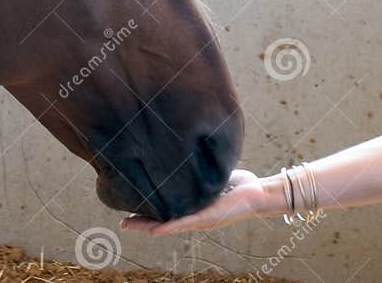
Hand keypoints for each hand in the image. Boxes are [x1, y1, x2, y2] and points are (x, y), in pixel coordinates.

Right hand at [120, 169, 267, 235]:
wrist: (260, 194)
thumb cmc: (241, 185)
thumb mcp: (214, 174)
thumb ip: (200, 168)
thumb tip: (188, 151)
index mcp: (193, 208)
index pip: (165, 210)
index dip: (146, 210)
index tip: (128, 207)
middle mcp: (193, 218)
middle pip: (161, 221)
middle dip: (141, 222)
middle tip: (121, 223)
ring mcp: (199, 220)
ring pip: (167, 225)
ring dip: (147, 226)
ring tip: (129, 226)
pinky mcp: (207, 219)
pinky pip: (184, 223)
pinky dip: (168, 227)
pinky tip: (154, 230)